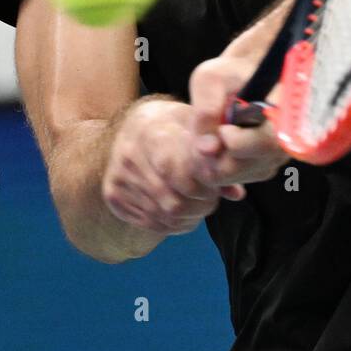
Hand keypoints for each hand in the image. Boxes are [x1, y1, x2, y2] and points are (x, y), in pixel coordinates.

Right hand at [101, 97, 245, 236]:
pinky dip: (175, 223)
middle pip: (175, 201)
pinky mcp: (114, 198)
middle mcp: (129, 158)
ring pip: (166, 216)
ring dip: (191, 215)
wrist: (135, 127)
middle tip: (212, 195)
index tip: (217, 180)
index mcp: (150, 134)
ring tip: (200, 201)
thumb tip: (236, 194)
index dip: (205, 183)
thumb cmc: (174, 126)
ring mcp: (119, 180)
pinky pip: (153, 224)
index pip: (178, 171)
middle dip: (202, 203)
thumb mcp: (197, 128)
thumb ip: (217, 157)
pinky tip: (184, 210)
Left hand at [189, 56, 287, 187]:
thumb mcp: (211, 79)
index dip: (230, 140)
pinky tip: (212, 143)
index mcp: (283, 115)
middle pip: (241, 168)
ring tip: (208, 133)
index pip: (262, 145)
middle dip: (210, 154)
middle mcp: (284, 143)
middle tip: (201, 133)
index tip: (221, 125)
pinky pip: (230, 180)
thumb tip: (206, 149)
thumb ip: (206, 111)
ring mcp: (272, 159)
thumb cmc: (228, 72)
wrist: (241, 77)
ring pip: (231, 177)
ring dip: (209, 159)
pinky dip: (213, 165)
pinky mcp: (259, 168)